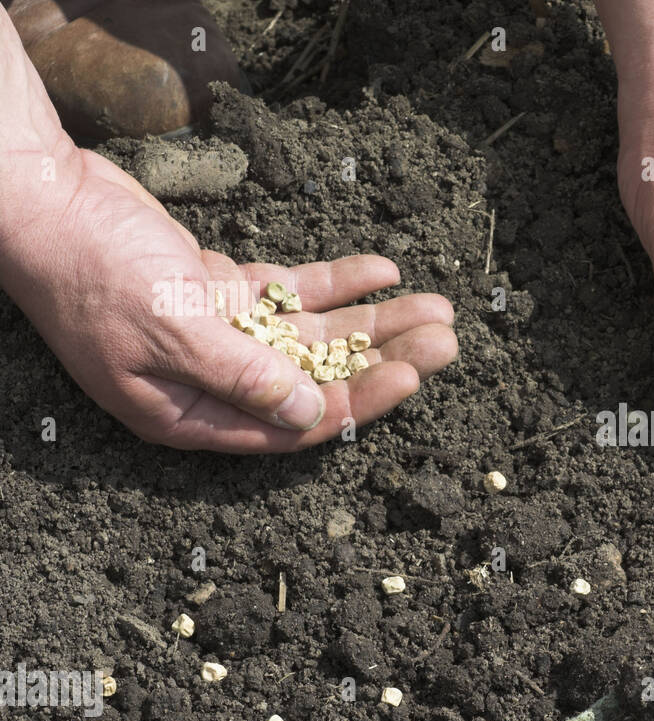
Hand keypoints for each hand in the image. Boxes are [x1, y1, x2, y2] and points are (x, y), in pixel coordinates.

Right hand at [0, 137, 455, 451]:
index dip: (357, 400)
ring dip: (375, 322)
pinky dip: (338, 282)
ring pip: (316, 334)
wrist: (45, 202)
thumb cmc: (91, 273)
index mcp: (193, 414)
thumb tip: (310, 411)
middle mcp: (215, 382)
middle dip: (384, 358)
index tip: (412, 374)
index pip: (294, 423)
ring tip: (437, 308)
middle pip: (319, 378)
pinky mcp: (224, 291)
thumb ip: (242, 375)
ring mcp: (222, 334)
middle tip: (446, 340)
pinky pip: (294, 293)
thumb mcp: (170, 330)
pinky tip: (386, 271)